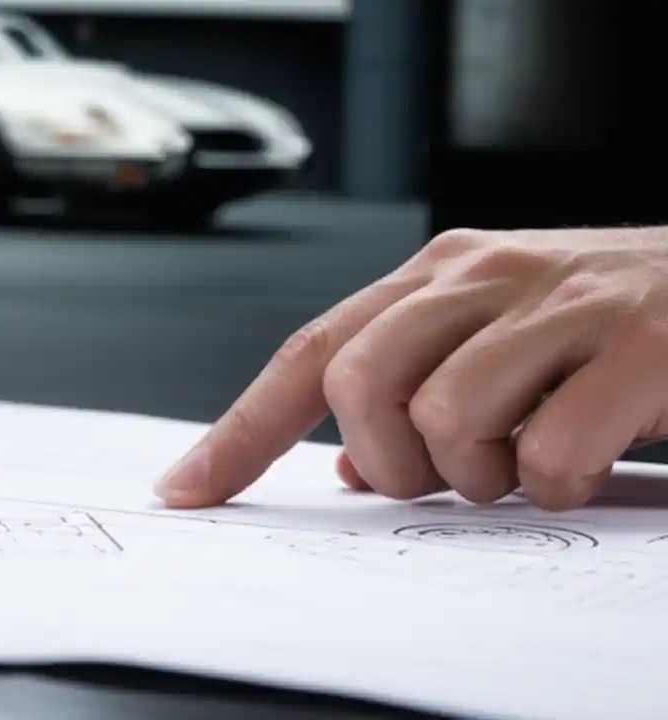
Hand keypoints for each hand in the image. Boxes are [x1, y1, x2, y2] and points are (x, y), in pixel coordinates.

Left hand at [155, 226, 667, 510]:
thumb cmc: (609, 326)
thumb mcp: (500, 346)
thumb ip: (417, 393)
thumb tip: (345, 470)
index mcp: (438, 274)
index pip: (311, 352)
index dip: (241, 428)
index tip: (186, 489)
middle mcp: (484, 274)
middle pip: (358, 382)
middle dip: (389, 456)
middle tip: (446, 470)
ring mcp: (561, 303)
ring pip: (445, 418)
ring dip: (479, 474)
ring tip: (528, 459)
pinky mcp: (640, 346)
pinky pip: (548, 452)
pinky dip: (556, 485)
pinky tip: (588, 460)